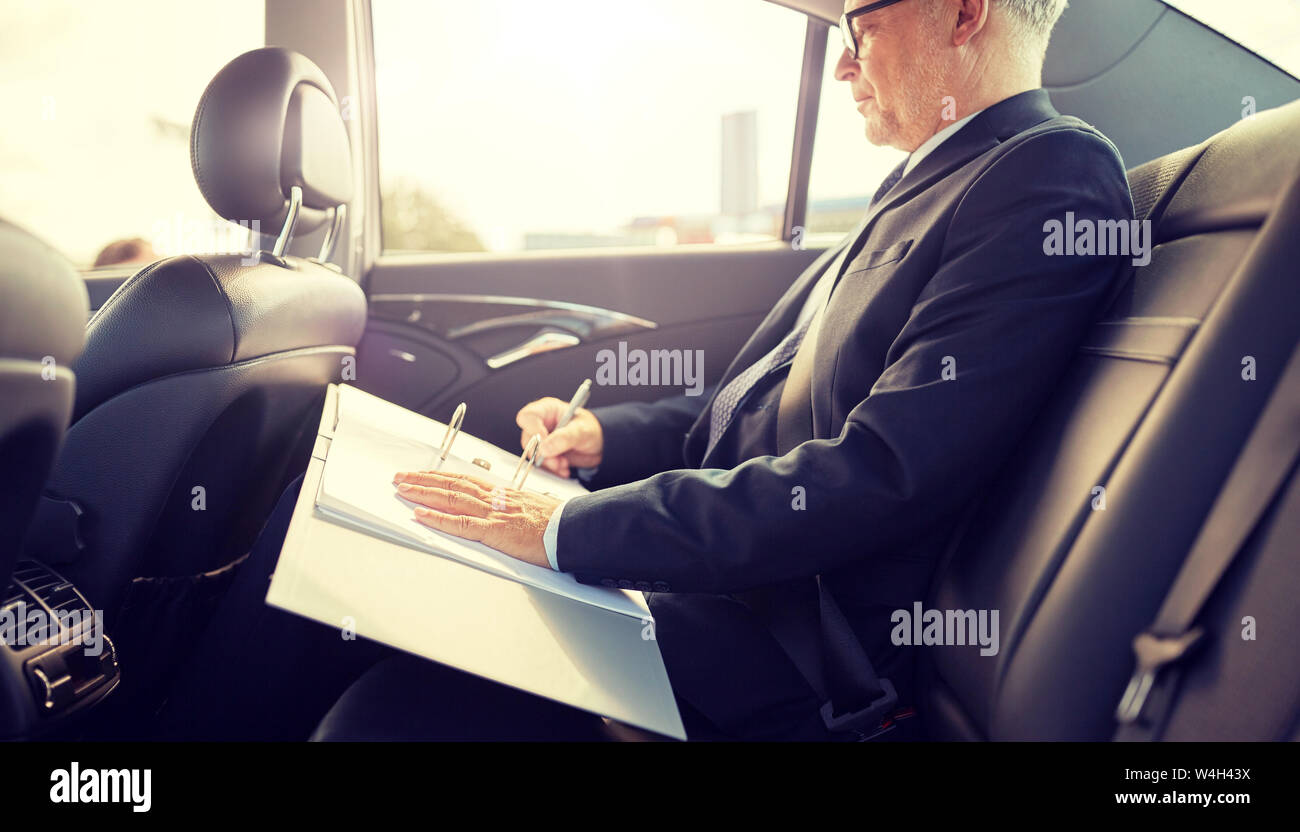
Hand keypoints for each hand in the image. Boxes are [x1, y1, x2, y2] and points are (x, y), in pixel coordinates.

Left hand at [392, 470, 559, 568]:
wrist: (572, 530)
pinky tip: (421, 514)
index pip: (464, 480)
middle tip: (400, 478)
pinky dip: (438, 518)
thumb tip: (497, 507)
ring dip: (423, 493)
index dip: (439, 476)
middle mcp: (494, 499)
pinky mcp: (495, 532)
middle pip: (453, 485)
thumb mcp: (530, 507)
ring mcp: (493, 514)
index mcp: (502, 493)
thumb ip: (510, 506)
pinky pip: (461, 524)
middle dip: (423, 480)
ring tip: (402, 489)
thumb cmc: (556, 523)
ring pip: (452, 499)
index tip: (421, 474)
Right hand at [514, 397, 603, 477]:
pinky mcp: (545, 454)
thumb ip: (565, 438)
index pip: (527, 416)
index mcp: (547, 410)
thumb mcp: (582, 431)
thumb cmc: (592, 429)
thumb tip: (545, 448)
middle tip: (558, 460)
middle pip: (528, 439)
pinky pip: (541, 465)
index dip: (532, 430)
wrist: (599, 445)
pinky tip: (564, 469)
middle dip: (542, 453)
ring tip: (564, 464)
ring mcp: (542, 440)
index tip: (544, 443)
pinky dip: (552, 470)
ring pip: (533, 455)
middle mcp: (541, 424)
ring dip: (548, 463)